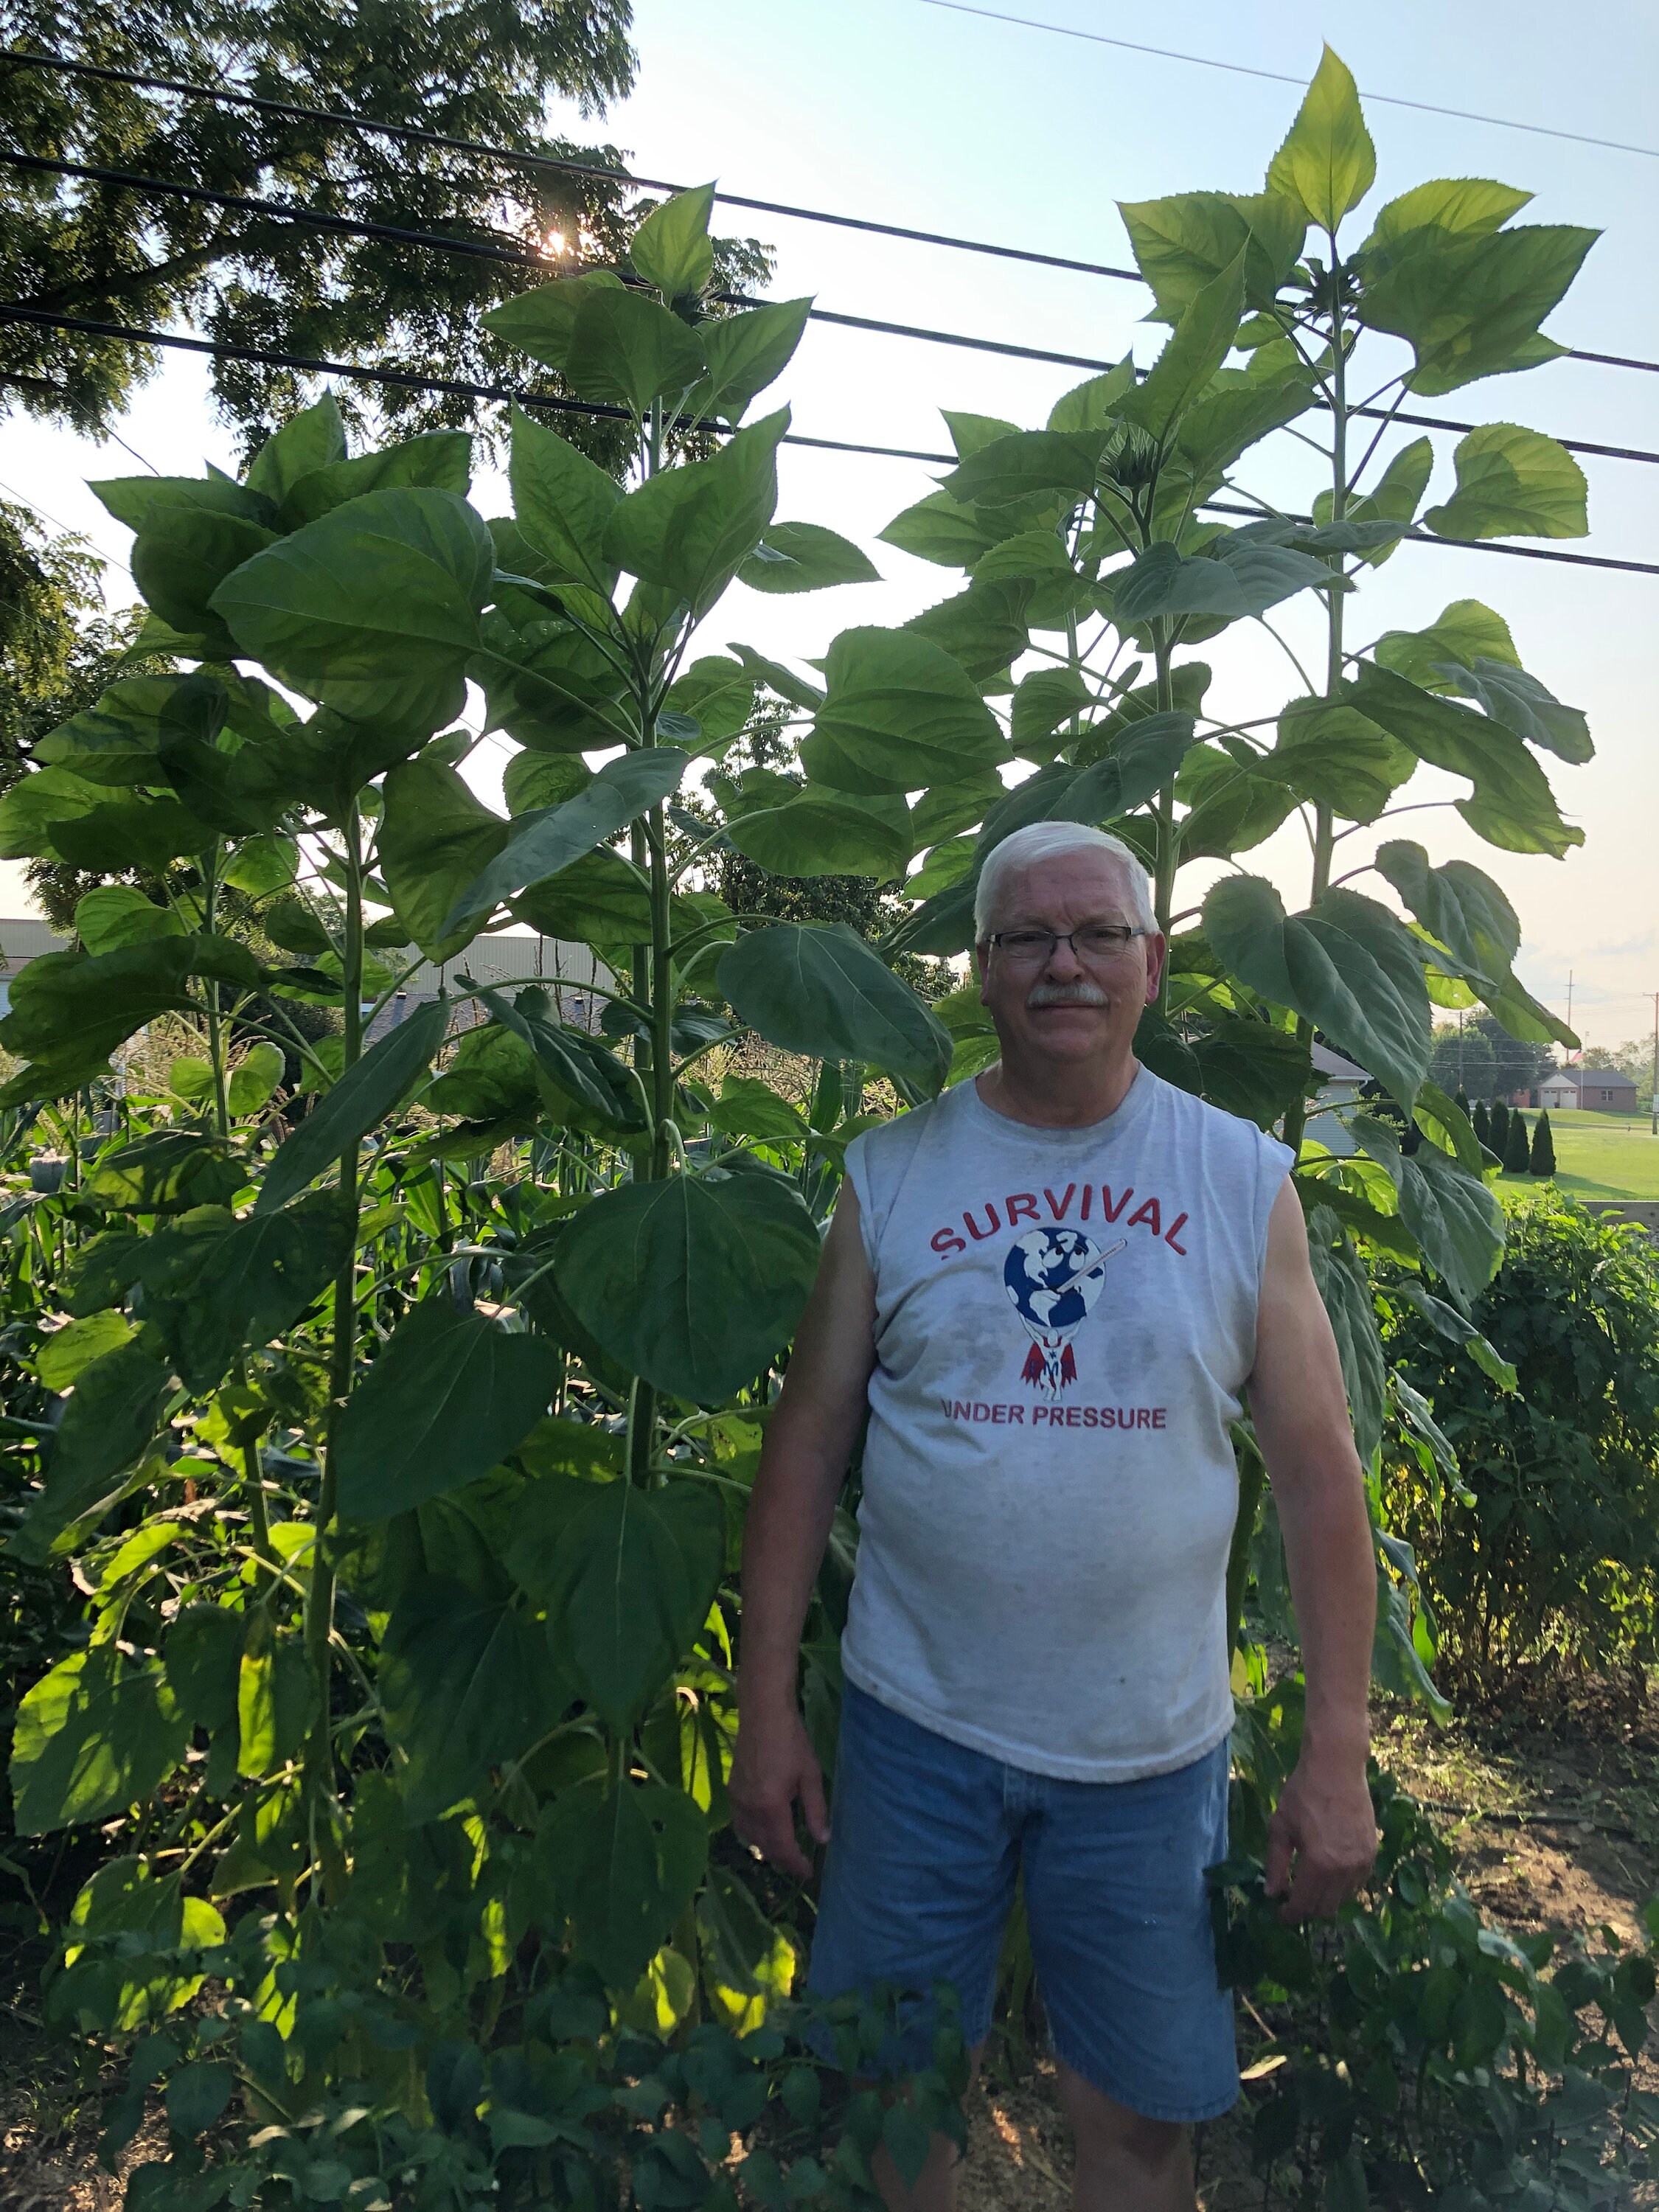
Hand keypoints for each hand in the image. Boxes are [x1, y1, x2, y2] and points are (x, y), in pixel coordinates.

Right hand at [729, 1703, 828, 1879]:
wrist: (763, 1714)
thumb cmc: (792, 1742)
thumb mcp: (810, 1775)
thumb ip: (816, 1810)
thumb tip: (822, 1840)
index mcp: (770, 1807)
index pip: (783, 1847)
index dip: (796, 1863)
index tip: (809, 1872)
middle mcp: (749, 1808)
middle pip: (764, 1846)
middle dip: (782, 1858)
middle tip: (799, 1864)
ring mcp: (737, 1799)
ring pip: (749, 1836)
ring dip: (766, 1848)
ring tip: (784, 1850)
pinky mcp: (731, 1789)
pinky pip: (740, 1822)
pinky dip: (753, 1833)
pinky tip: (765, 1830)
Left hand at [1265, 1745, 1377, 1921]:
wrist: (1337, 1768)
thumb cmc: (1303, 1793)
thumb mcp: (1280, 1827)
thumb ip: (1276, 1864)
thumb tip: (1271, 1894)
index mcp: (1319, 1864)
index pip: (1304, 1905)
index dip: (1290, 1915)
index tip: (1281, 1915)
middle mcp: (1344, 1869)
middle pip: (1326, 1908)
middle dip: (1307, 1909)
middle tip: (1293, 1899)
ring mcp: (1362, 1862)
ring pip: (1343, 1898)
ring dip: (1325, 1899)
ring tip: (1309, 1886)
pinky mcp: (1372, 1853)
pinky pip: (1358, 1883)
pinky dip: (1343, 1887)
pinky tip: (1329, 1874)